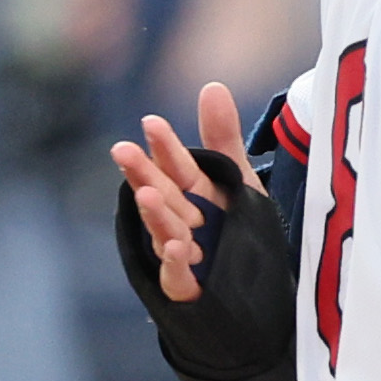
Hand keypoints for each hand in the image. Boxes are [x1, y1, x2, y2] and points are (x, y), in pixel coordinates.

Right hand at [108, 83, 258, 302]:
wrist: (258, 295)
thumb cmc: (240, 233)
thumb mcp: (239, 183)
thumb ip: (223, 138)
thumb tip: (212, 85)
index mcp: (194, 194)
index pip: (178, 166)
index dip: (165, 147)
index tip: (152, 122)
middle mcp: (184, 221)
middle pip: (163, 195)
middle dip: (143, 175)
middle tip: (122, 150)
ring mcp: (184, 255)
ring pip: (166, 232)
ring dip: (156, 215)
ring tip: (144, 194)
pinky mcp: (189, 287)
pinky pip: (179, 276)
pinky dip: (175, 263)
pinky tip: (177, 247)